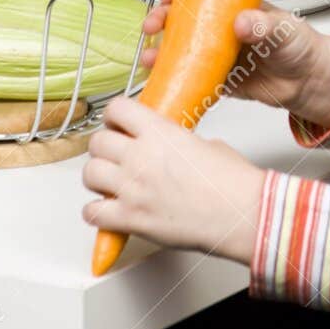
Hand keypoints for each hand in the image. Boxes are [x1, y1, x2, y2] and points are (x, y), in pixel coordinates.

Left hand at [82, 96, 263, 265]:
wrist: (240, 214)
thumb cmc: (232, 182)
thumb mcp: (206, 143)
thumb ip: (177, 141)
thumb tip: (170, 147)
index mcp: (160, 132)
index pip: (117, 109)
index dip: (115, 116)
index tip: (119, 123)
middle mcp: (140, 157)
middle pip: (97, 142)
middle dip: (104, 147)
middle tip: (114, 153)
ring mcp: (132, 189)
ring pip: (89, 174)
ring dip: (97, 177)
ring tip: (110, 181)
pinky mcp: (131, 219)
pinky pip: (92, 212)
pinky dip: (96, 212)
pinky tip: (109, 210)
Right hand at [140, 0, 329, 128]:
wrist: (310, 83)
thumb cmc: (301, 45)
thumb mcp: (285, 29)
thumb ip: (264, 25)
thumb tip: (240, 22)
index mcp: (236, 2)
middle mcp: (222, 23)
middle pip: (183, 14)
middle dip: (162, 15)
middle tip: (155, 22)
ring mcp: (217, 50)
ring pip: (181, 45)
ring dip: (161, 48)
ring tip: (150, 56)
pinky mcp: (218, 77)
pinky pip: (191, 75)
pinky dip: (175, 76)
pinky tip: (163, 78)